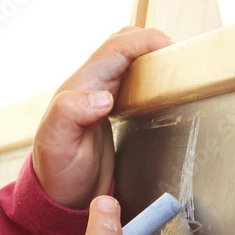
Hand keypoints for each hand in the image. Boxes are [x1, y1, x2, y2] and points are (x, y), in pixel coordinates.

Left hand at [33, 27, 173, 208]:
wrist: (58, 194)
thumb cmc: (57, 173)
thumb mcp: (58, 146)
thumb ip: (72, 114)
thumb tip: (103, 96)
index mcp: (78, 88)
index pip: (114, 49)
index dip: (143, 41)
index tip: (170, 47)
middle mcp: (86, 86)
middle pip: (119, 45)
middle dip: (148, 41)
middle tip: (177, 56)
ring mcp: (96, 95)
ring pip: (124, 58)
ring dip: (147, 54)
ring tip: (172, 67)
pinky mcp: (106, 107)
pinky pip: (127, 77)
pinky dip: (145, 72)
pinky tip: (158, 86)